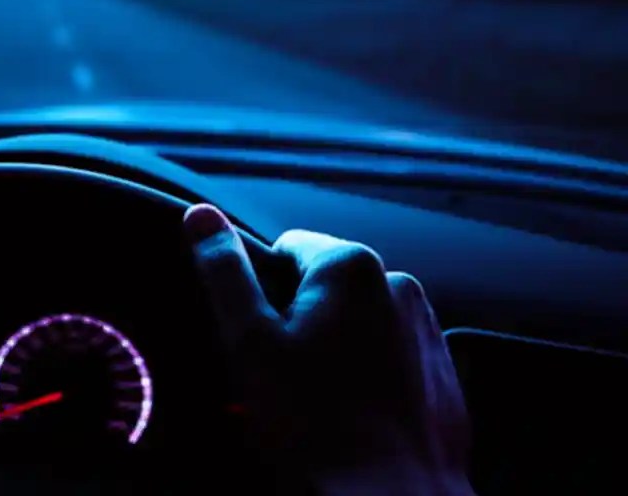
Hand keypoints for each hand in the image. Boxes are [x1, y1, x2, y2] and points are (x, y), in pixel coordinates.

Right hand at [184, 205, 471, 495]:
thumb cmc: (315, 426)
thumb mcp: (248, 342)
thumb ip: (223, 271)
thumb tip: (199, 215)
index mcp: (350, 265)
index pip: (284, 248)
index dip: (259, 293)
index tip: (257, 340)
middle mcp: (398, 285)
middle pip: (322, 287)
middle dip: (297, 323)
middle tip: (279, 379)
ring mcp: (426, 330)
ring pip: (354, 325)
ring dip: (330, 352)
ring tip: (314, 406)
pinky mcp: (440, 376)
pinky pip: (387, 361)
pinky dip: (364, 380)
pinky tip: (347, 419)